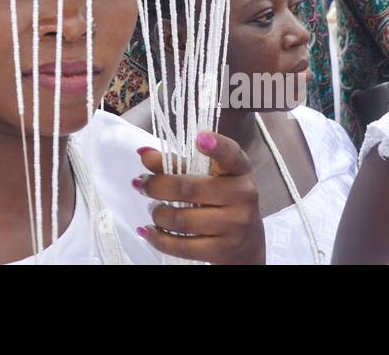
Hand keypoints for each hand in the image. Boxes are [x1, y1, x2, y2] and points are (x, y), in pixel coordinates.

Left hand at [133, 130, 265, 263]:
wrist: (247, 245)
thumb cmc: (222, 201)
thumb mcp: (208, 177)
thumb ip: (178, 164)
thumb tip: (143, 153)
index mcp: (239, 170)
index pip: (231, 155)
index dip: (216, 145)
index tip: (200, 137)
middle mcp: (243, 195)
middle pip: (187, 189)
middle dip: (156, 186)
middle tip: (141, 185)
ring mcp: (236, 225)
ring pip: (181, 220)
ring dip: (158, 214)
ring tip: (154, 210)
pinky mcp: (224, 251)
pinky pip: (181, 246)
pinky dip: (158, 238)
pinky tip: (149, 231)